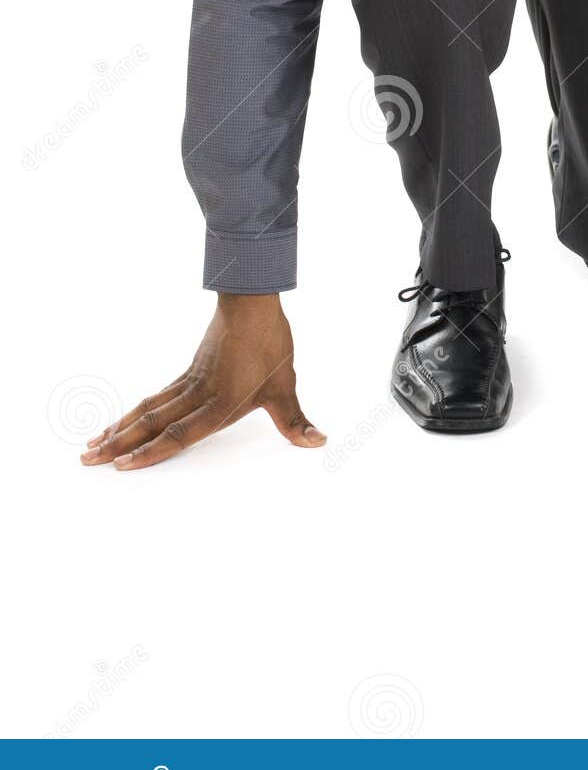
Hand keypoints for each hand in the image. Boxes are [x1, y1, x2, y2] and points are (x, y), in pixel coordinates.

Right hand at [80, 294, 325, 470]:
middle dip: (119, 446)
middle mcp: (199, 395)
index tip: (122, 466)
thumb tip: (318, 442)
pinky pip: (158, 396)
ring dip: (120, 429)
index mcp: (221, 404)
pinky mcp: (190, 372)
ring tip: (92, 445)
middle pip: (152, 424)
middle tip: (87, 460)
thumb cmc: (269, 344)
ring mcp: (191, 383)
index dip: (150, 452)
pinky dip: (137, 411)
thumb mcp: (285, 388)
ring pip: (149, 410)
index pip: (179, 434)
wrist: (252, 303)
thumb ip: (295, 421)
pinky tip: (122, 421)